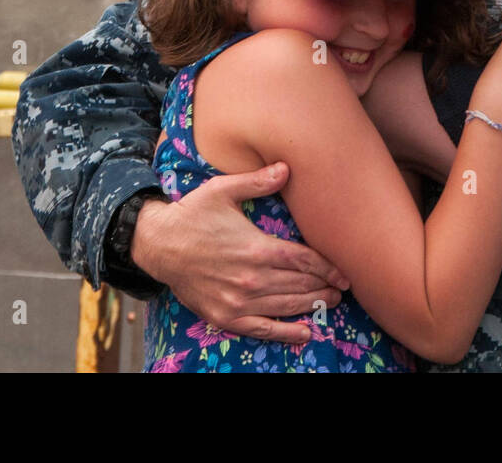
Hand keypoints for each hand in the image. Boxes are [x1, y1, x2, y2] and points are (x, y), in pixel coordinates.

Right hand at [132, 162, 349, 341]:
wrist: (158, 244)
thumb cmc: (192, 214)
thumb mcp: (223, 190)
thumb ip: (257, 182)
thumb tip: (286, 167)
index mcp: (256, 248)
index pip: (303, 260)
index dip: (327, 267)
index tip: (344, 272)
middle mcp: (251, 278)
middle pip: (299, 284)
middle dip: (324, 286)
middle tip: (343, 287)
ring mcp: (238, 300)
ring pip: (286, 305)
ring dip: (312, 305)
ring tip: (331, 302)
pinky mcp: (225, 315)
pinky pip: (261, 328)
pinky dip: (285, 333)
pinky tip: (304, 334)